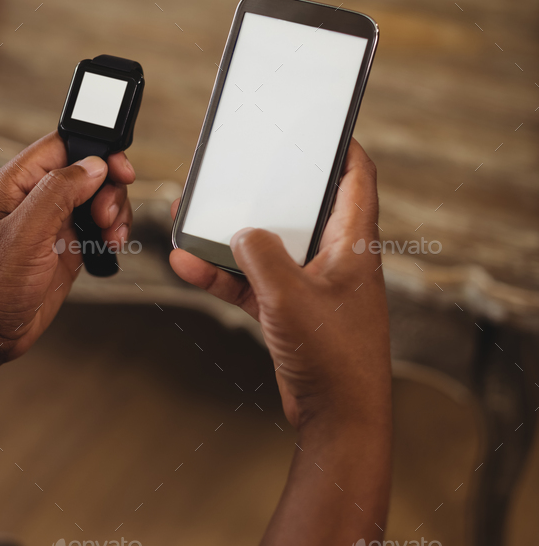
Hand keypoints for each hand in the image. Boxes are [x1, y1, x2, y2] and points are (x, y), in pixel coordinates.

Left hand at [0, 132, 134, 368]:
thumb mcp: (23, 235)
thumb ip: (57, 194)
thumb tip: (92, 166)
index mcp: (17, 183)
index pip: (63, 145)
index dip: (95, 150)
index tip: (118, 169)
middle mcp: (37, 198)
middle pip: (89, 170)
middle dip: (109, 189)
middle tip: (107, 215)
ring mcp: (54, 222)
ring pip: (99, 198)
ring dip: (115, 213)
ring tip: (110, 236)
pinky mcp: (68, 245)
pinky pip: (100, 226)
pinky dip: (113, 234)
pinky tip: (109, 247)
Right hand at [170, 140, 390, 432]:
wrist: (336, 419)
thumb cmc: (333, 357)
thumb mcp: (289, 297)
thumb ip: (260, 256)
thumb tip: (242, 235)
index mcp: (353, 244)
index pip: (356, 178)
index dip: (341, 147)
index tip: (317, 127)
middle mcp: (335, 259)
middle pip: (302, 208)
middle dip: (268, 190)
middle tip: (239, 169)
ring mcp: (311, 286)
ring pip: (270, 246)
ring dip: (234, 236)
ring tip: (195, 216)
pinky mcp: (290, 312)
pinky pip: (253, 282)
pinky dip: (224, 275)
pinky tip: (189, 264)